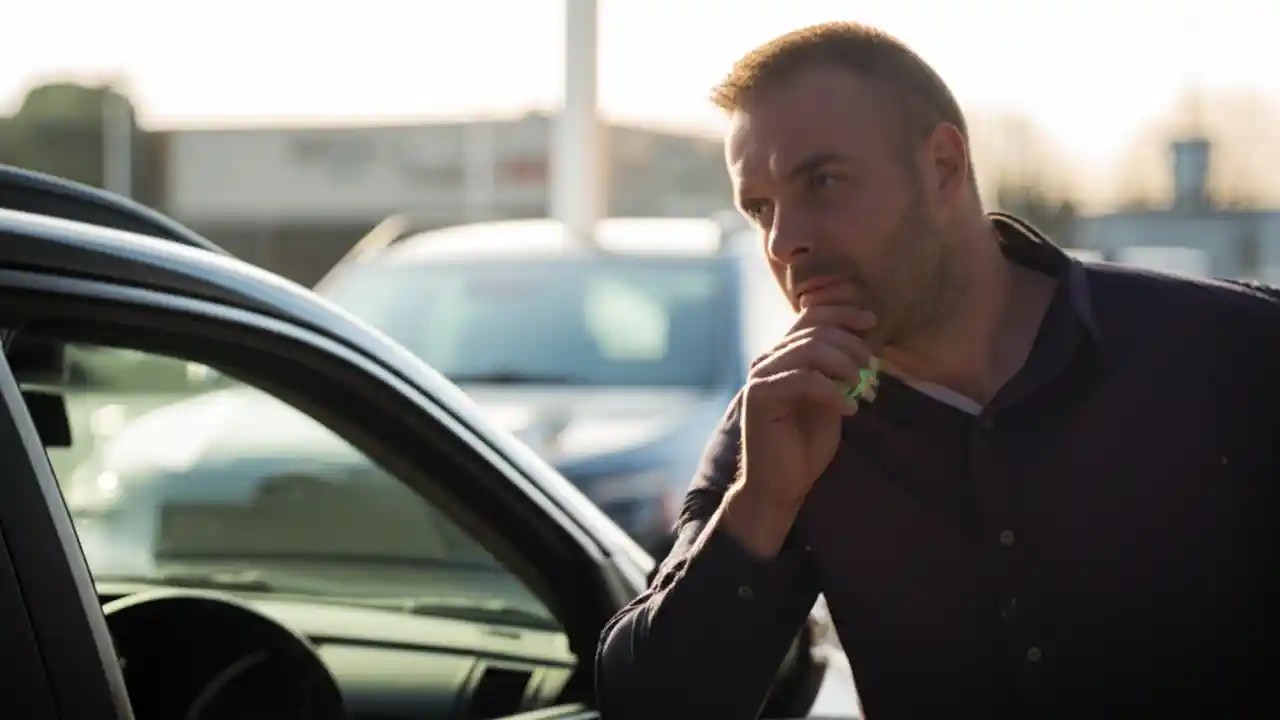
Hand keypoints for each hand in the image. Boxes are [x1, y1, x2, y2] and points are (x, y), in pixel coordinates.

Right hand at [740, 306, 877, 508]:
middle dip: (852, 347)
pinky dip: (833, 391)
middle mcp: (768, 359)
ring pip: (810, 349)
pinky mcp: (760, 396)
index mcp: (783, 356)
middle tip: (873, 372)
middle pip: (815, 331)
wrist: (782, 484)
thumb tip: (864, 341)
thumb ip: (838, 370)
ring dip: (846, 366)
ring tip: (864, 390)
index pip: (811, 316)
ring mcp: (761, 376)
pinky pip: (804, 379)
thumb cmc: (806, 444)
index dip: (842, 312)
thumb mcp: (831, 398)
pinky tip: (850, 409)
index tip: (872, 322)